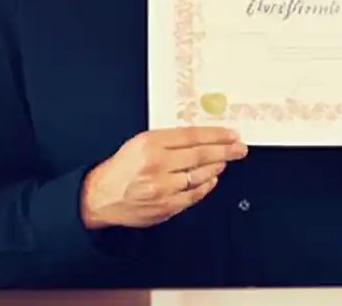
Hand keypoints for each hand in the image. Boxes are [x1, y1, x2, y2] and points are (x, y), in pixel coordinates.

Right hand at [81, 126, 246, 229]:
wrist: (101, 197)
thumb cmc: (122, 168)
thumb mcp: (139, 143)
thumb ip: (168, 139)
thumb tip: (202, 137)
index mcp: (150, 144)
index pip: (191, 136)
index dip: (216, 135)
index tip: (231, 134)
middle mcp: (157, 165)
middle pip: (200, 155)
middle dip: (225, 151)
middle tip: (239, 149)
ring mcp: (162, 187)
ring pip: (199, 175)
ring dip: (216, 168)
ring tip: (224, 161)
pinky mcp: (165, 206)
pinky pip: (193, 195)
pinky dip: (205, 186)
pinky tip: (211, 179)